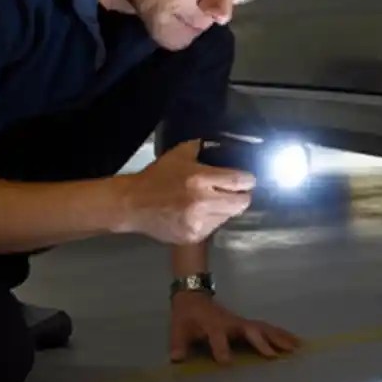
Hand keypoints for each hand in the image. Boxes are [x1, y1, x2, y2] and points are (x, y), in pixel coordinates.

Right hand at [118, 140, 254, 244]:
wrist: (133, 205)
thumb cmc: (157, 177)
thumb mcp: (179, 154)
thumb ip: (202, 148)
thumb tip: (222, 146)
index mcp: (200, 179)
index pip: (240, 181)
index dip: (248, 180)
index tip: (247, 179)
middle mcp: (202, 202)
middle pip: (242, 203)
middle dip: (242, 196)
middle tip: (235, 192)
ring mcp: (198, 222)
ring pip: (229, 216)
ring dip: (226, 209)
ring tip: (212, 202)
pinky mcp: (193, 236)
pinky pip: (214, 228)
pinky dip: (212, 220)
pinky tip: (199, 213)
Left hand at [169, 291, 302, 363]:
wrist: (194, 297)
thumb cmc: (187, 316)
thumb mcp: (178, 328)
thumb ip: (178, 343)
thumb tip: (177, 359)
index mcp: (214, 325)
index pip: (218, 337)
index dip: (221, 348)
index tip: (226, 362)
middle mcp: (232, 323)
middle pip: (251, 330)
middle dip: (263, 342)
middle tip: (278, 355)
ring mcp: (242, 322)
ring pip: (264, 328)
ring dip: (280, 337)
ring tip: (297, 347)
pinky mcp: (247, 324)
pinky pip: (266, 328)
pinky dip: (281, 334)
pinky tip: (294, 341)